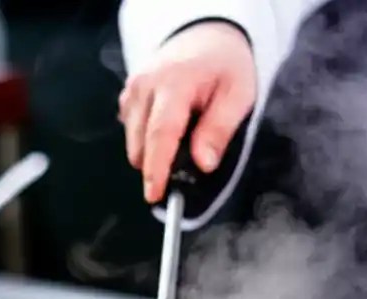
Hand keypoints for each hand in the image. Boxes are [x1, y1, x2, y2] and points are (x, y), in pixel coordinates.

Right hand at [118, 21, 254, 202]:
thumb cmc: (225, 64)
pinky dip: (148, 140)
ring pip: (134, 142)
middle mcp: (145, 86)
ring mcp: (132, 90)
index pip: (161, 133)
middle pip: (141, 144)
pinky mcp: (127, 95)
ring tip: (184, 137)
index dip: (157, 169)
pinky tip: (171, 127)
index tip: (155, 195)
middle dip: (159, 166)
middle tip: (188, 165)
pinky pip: (131, 131)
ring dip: (154, 152)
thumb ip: (220, 129)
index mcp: (174, 83)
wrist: (205, 35)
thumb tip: (204, 164)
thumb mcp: (239, 94)